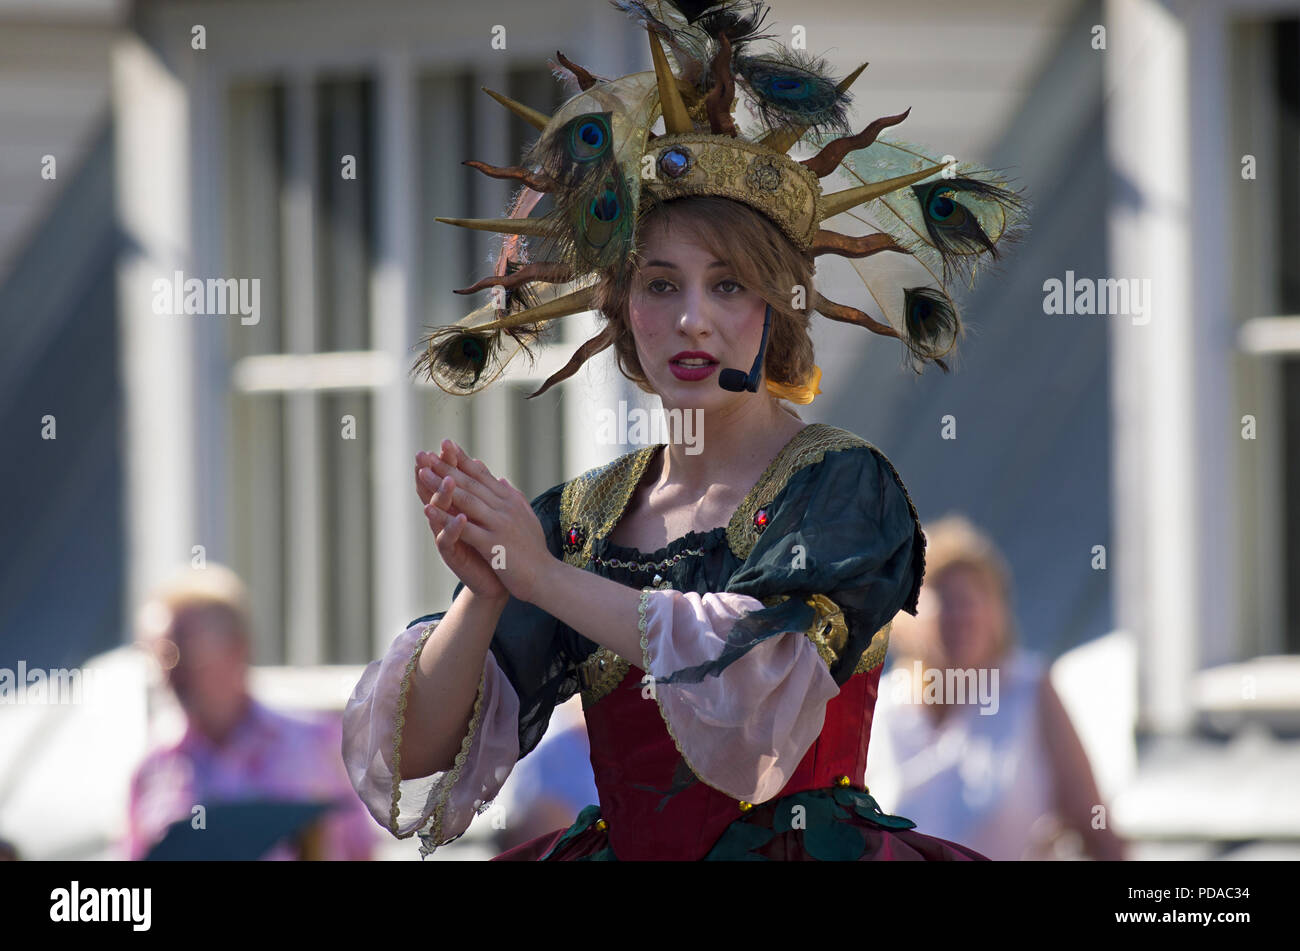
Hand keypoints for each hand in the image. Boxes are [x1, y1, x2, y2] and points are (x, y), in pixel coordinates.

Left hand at [416, 440, 553, 604]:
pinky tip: (428, 509)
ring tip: (421, 473)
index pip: (482, 475)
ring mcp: (499, 524)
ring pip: (465, 499)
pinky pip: (464, 528)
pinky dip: (445, 518)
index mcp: (510, 500)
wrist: (545, 577)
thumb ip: (513, 497)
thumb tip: (501, 479)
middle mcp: (505, 507)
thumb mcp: (526, 517)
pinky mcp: (493, 544)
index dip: (462, 459)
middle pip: (470, 482)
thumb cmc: (534, 551)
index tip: (445, 445)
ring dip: (441, 485)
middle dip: (445, 466)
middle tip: (424, 453)